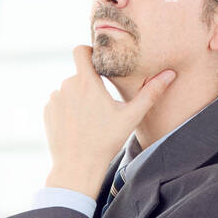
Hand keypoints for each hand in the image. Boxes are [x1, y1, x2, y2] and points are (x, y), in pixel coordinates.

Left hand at [44, 47, 175, 195]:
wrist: (77, 166)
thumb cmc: (105, 141)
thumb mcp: (131, 116)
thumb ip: (150, 93)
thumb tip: (170, 74)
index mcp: (86, 82)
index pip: (80, 50)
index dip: (89, 51)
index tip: (98, 61)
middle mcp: (66, 86)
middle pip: (78, 74)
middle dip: (89, 83)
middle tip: (102, 103)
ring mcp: (54, 99)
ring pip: (68, 89)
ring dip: (78, 97)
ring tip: (89, 118)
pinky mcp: (47, 112)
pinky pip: (59, 102)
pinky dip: (67, 109)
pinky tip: (77, 125)